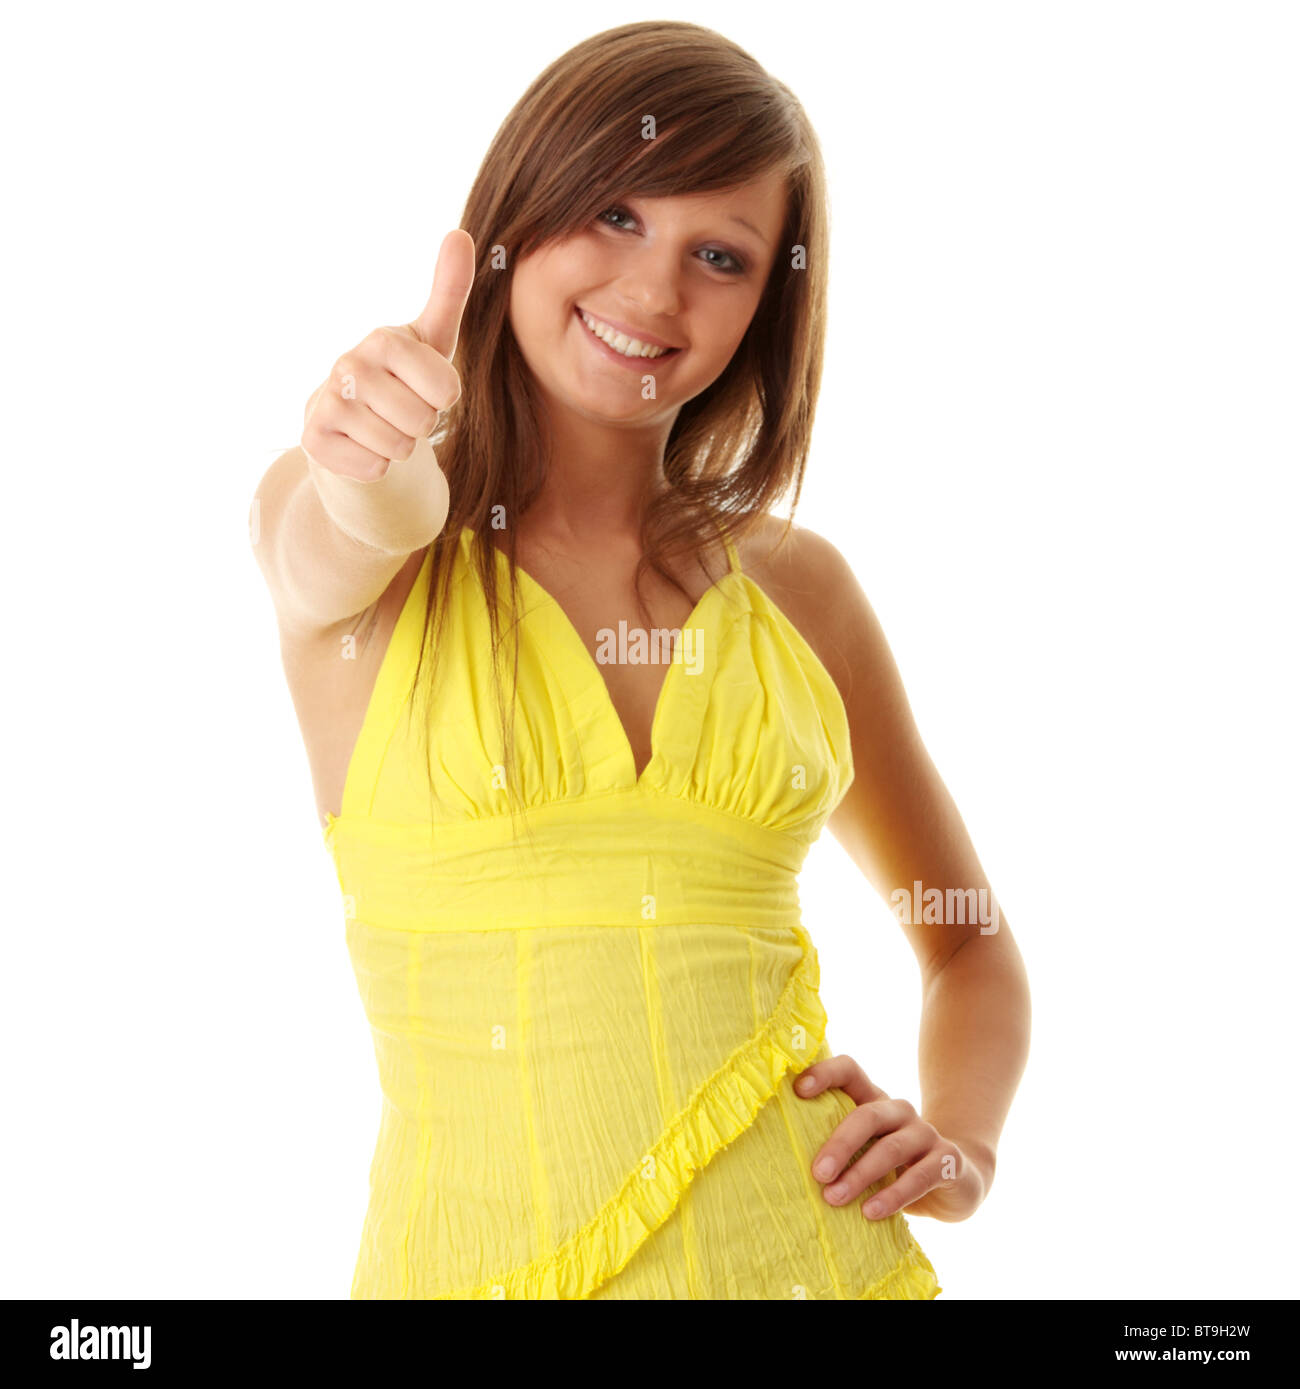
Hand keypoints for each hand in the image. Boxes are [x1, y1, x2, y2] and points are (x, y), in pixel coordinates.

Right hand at [301, 228, 475, 479]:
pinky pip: (373, 469)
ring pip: (397, 447)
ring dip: (399, 448)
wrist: (353, 427)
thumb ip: (449, 291)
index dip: (444, 399)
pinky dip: (375, 467)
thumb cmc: (402, 381)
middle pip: (422, 421)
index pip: (446, 390)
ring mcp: (326, 402)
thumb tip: (461, 234)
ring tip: (384, 428)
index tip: (427, 388)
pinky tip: (362, 447)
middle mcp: (348, 364)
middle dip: (421, 427)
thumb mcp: (432, 339)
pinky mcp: (312, 439)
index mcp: (384, 340)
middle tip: (404, 413)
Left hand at [795, 1054, 990, 1222]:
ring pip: (891, 1148)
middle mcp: (900, 1110)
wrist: (958, 1180)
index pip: (849, 1070)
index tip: (798, 1090)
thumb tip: (781, 1163)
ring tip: (834, 1199)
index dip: (825, 1073)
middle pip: (867, 1114)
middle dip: (839, 1144)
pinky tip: (870, 1212)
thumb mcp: (864, 1151)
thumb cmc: (892, 1166)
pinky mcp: (948, 1160)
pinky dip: (893, 1195)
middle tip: (817, 1173)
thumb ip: (835, 1147)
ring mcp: (927, 1133)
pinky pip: (919, 1176)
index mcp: (874, 1100)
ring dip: (860, 1175)